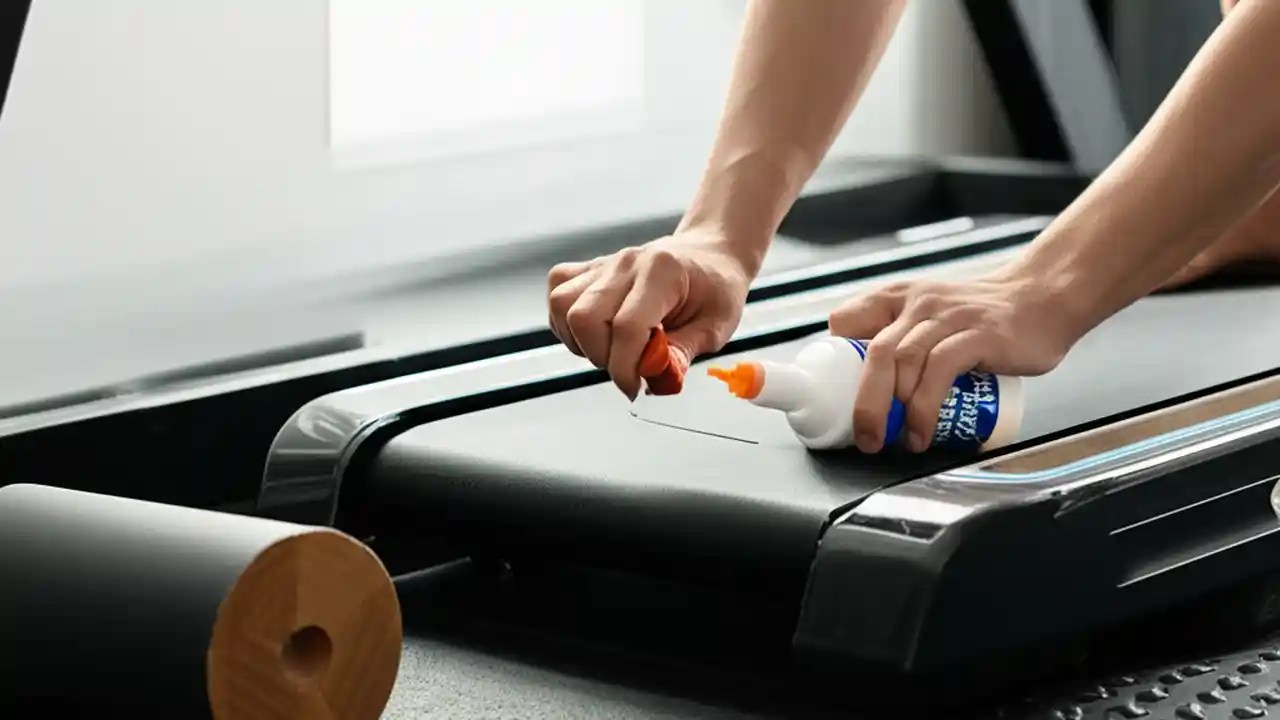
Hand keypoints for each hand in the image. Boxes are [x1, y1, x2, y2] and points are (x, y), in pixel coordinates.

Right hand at [546, 229, 753, 398]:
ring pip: (562, 306)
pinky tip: (594, 335)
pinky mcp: (587, 270)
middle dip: (602, 358)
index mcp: (663, 272)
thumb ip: (684, 353)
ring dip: (580, 342)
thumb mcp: (716, 326)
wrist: (709, 255)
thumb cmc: (715, 288)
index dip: (626, 367)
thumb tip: (657, 380)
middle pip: (584, 316)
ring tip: (612, 351)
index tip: (636, 388)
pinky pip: (557, 295)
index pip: (627, 326)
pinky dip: (566, 324)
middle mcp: (626, 263)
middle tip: (628, 369)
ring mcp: (604, 264)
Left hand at [828, 273, 1077, 453]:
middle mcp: (917, 304)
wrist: (1043, 297)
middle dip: (863, 403)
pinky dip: (926, 406)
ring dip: (894, 410)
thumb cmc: (984, 316)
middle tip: (865, 437)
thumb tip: (868, 384)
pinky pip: (940, 371)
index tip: (837, 399)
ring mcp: (947, 317)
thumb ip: (901, 337)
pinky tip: (924, 431)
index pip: (846, 321)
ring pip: (902, 362)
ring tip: (897, 441)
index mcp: (897, 298)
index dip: (835, 362)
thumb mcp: (931, 314)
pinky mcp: (976, 335)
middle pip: (874, 353)